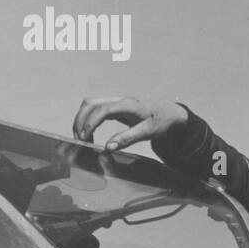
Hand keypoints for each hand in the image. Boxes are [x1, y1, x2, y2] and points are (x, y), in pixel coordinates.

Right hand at [72, 96, 188, 151]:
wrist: (168, 112)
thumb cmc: (160, 121)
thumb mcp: (148, 133)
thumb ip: (128, 139)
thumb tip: (108, 147)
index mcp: (128, 105)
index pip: (102, 110)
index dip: (90, 123)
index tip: (85, 138)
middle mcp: (119, 100)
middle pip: (90, 104)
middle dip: (80, 121)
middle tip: (80, 140)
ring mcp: (115, 102)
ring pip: (90, 105)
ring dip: (81, 119)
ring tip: (83, 138)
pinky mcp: (114, 106)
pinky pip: (94, 109)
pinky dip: (87, 119)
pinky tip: (89, 133)